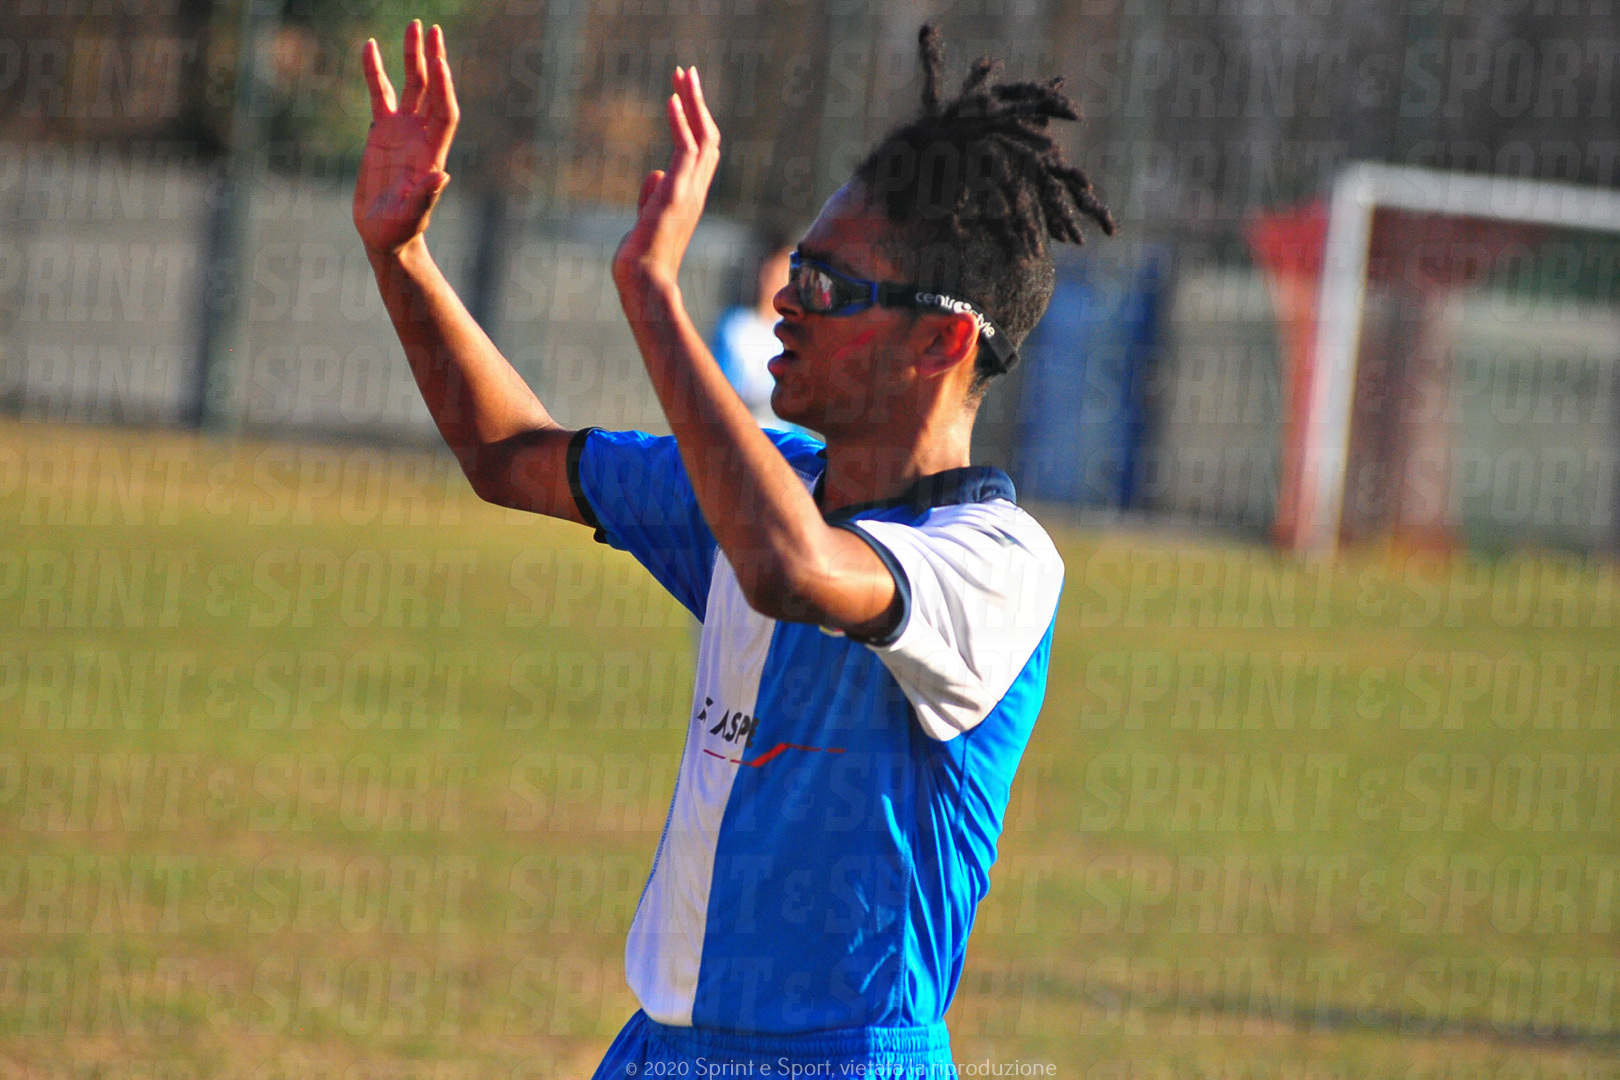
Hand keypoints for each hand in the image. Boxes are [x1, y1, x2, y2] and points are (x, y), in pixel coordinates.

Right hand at [353, 21, 460, 256]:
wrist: (385, 235)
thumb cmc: (400, 229)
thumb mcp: (411, 215)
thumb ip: (425, 196)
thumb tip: (442, 177)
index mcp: (432, 153)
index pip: (444, 112)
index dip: (444, 88)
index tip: (440, 61)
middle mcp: (421, 136)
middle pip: (431, 90)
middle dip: (432, 60)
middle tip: (430, 29)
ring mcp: (402, 132)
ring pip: (410, 86)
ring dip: (411, 58)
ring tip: (412, 27)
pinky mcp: (382, 132)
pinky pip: (380, 95)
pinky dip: (375, 72)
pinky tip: (369, 48)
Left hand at [612, 67, 720, 294]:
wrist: (644, 283)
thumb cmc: (642, 259)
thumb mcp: (646, 220)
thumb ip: (651, 196)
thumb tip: (654, 174)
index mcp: (691, 197)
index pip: (701, 152)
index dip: (695, 121)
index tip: (681, 94)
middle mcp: (697, 191)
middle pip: (709, 137)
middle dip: (698, 102)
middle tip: (687, 72)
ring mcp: (691, 191)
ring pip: (704, 137)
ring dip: (693, 102)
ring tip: (683, 74)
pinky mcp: (679, 193)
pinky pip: (686, 149)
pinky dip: (680, 122)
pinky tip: (671, 100)